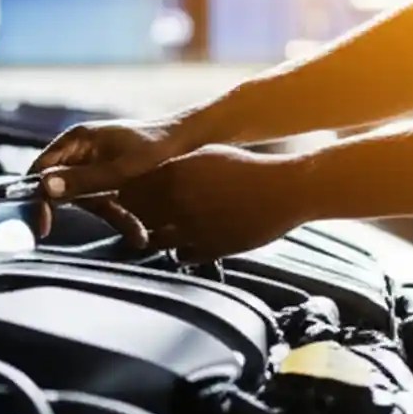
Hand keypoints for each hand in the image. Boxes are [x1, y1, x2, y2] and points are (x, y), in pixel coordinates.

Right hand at [29, 119, 191, 242]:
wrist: (190, 141)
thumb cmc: (156, 148)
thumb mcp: (120, 169)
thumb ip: (83, 180)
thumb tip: (45, 188)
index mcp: (76, 139)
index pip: (41, 169)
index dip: (37, 197)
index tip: (44, 225)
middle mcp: (81, 150)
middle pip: (63, 187)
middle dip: (82, 213)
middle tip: (92, 239)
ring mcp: (96, 164)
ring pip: (89, 198)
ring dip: (111, 218)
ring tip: (137, 235)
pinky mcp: (112, 177)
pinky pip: (108, 200)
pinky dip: (122, 215)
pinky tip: (140, 232)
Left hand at [118, 145, 306, 262]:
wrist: (284, 190)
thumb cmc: (246, 168)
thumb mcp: (206, 156)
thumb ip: (176, 166)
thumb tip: (151, 173)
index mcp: (174, 174)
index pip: (129, 191)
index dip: (128, 197)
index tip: (133, 198)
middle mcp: (178, 202)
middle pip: (137, 219)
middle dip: (137, 219)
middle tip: (146, 217)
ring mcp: (193, 228)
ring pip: (155, 242)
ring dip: (157, 238)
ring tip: (167, 232)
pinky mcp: (210, 249)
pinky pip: (181, 257)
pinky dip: (181, 252)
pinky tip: (189, 243)